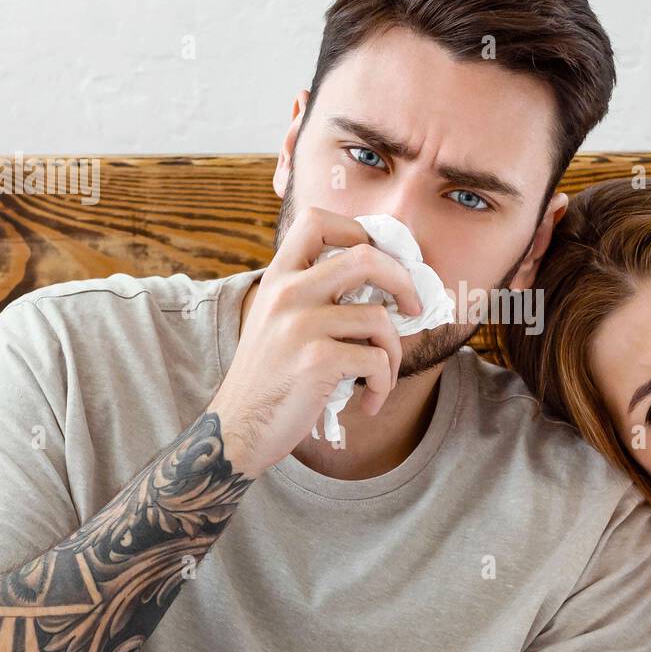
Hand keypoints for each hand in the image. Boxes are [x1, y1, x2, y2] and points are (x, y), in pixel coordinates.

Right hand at [206, 206, 423, 477]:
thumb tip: (384, 289)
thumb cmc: (269, 379)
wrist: (237, 430)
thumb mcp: (278, 323)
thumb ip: (314, 298)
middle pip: (366, 257)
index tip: (378, 260)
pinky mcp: (317, 359)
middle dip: (403, 280)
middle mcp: (287, 293)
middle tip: (413, 307)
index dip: (358, 230)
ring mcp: (301, 325)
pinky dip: (383, 383)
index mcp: (278, 278)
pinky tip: (369, 401)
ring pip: (380, 318)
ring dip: (393, 351)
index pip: (317, 221)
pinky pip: (377, 360)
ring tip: (380, 376)